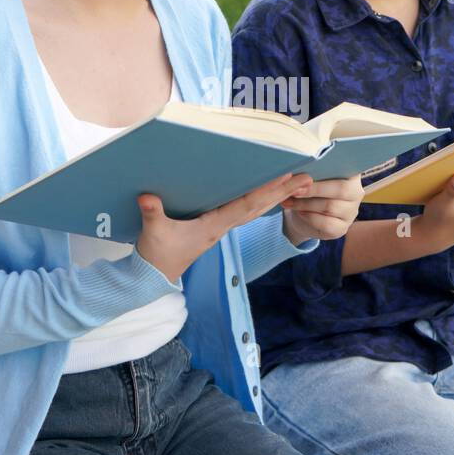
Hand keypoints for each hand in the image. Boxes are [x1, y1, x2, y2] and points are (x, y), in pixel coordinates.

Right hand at [135, 172, 313, 282]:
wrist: (155, 277)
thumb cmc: (157, 255)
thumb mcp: (153, 233)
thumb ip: (152, 214)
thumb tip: (147, 197)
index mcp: (213, 226)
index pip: (246, 205)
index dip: (266, 190)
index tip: (286, 177)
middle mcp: (223, 227)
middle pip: (259, 207)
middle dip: (283, 192)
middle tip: (307, 178)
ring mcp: (221, 228)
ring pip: (255, 210)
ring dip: (276, 196)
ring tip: (297, 183)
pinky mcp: (214, 227)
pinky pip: (244, 212)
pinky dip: (260, 202)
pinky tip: (268, 195)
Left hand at [279, 174, 363, 244]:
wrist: (303, 215)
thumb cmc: (309, 190)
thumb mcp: (310, 178)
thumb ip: (311, 172)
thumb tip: (300, 172)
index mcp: (351, 174)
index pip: (347, 168)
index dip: (327, 169)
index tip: (306, 172)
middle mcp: (356, 192)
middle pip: (341, 189)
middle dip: (314, 189)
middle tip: (294, 189)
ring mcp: (351, 212)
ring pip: (330, 206)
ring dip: (306, 204)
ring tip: (289, 200)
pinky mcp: (342, 228)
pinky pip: (326, 223)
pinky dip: (309, 217)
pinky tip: (298, 212)